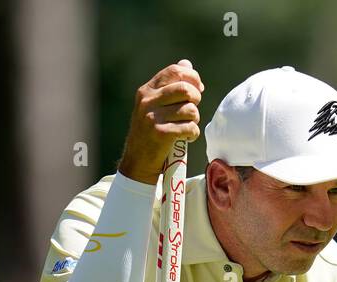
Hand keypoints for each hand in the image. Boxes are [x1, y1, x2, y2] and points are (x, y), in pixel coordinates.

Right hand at [118, 60, 203, 184]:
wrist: (138, 162)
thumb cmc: (150, 132)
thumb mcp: (155, 106)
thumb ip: (170, 86)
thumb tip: (187, 64)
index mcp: (146, 91)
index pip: (174, 71)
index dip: (192, 77)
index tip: (198, 88)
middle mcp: (147, 101)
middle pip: (185, 89)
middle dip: (196, 99)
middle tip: (193, 110)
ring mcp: (153, 117)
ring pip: (191, 110)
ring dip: (195, 120)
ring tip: (187, 126)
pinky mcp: (161, 134)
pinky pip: (190, 128)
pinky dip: (193, 134)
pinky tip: (186, 137)